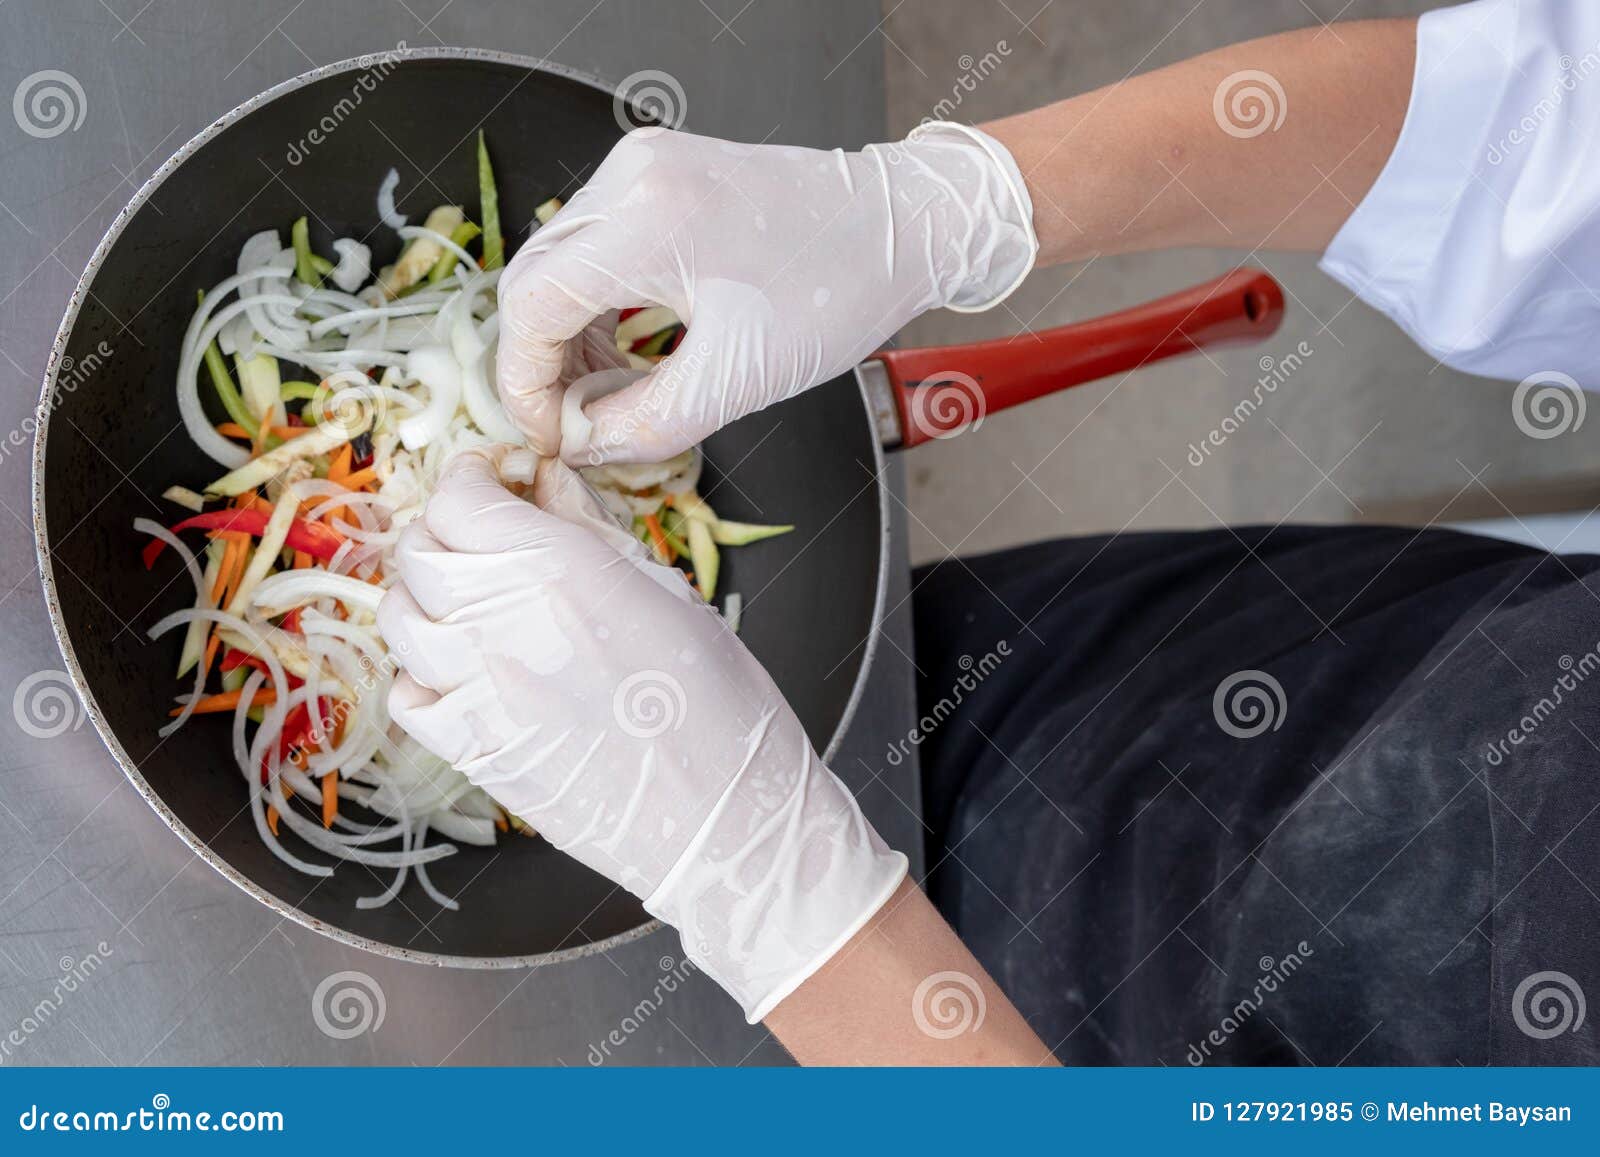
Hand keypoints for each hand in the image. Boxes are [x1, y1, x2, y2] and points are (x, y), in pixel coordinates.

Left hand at [379, 449, 906, 1019]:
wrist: (724, 817)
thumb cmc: (721, 701)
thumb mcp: (668, 588)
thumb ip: (590, 528)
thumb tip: (544, 485)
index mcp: (558, 569)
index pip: (459, 496)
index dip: (472, 478)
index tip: (495, 481)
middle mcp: (499, 622)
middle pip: (420, 550)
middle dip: (449, 530)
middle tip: (488, 536)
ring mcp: (474, 692)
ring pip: (399, 617)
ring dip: (427, 596)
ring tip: (472, 600)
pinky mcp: (469, 751)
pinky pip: (406, 694)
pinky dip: (422, 671)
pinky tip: (466, 668)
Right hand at [496, 123, 1036, 464]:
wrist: (901, 225)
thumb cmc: (837, 291)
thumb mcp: (738, 379)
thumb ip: (644, 423)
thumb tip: (579, 445)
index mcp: (647, 219)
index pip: (533, 305)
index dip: (524, 382)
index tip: (548, 433)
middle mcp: (632, 175)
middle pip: (533, 277)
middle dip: (539, 361)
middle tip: (568, 422)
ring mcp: (641, 164)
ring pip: (559, 259)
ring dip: (566, 332)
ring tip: (601, 393)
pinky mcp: (658, 171)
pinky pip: (594, 240)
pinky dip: (596, 298)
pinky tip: (622, 347)